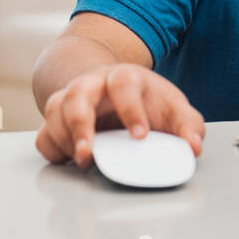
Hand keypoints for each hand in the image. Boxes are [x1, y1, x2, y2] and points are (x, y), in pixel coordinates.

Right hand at [35, 63, 205, 168]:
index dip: (131, 109)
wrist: (114, 88)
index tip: (140, 136)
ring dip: (64, 138)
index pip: (124, 84)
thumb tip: (193, 147)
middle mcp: (92, 84)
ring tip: (83, 160)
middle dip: (81, 124)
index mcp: (124, 77)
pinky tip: (68, 160)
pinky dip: (52, 149)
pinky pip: (44, 134)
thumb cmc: (145, 100)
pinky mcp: (57, 121)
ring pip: (55, 111)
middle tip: (90, 152)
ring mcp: (71, 100)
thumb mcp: (172, 107)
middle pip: (77, 95)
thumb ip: (188, 125)